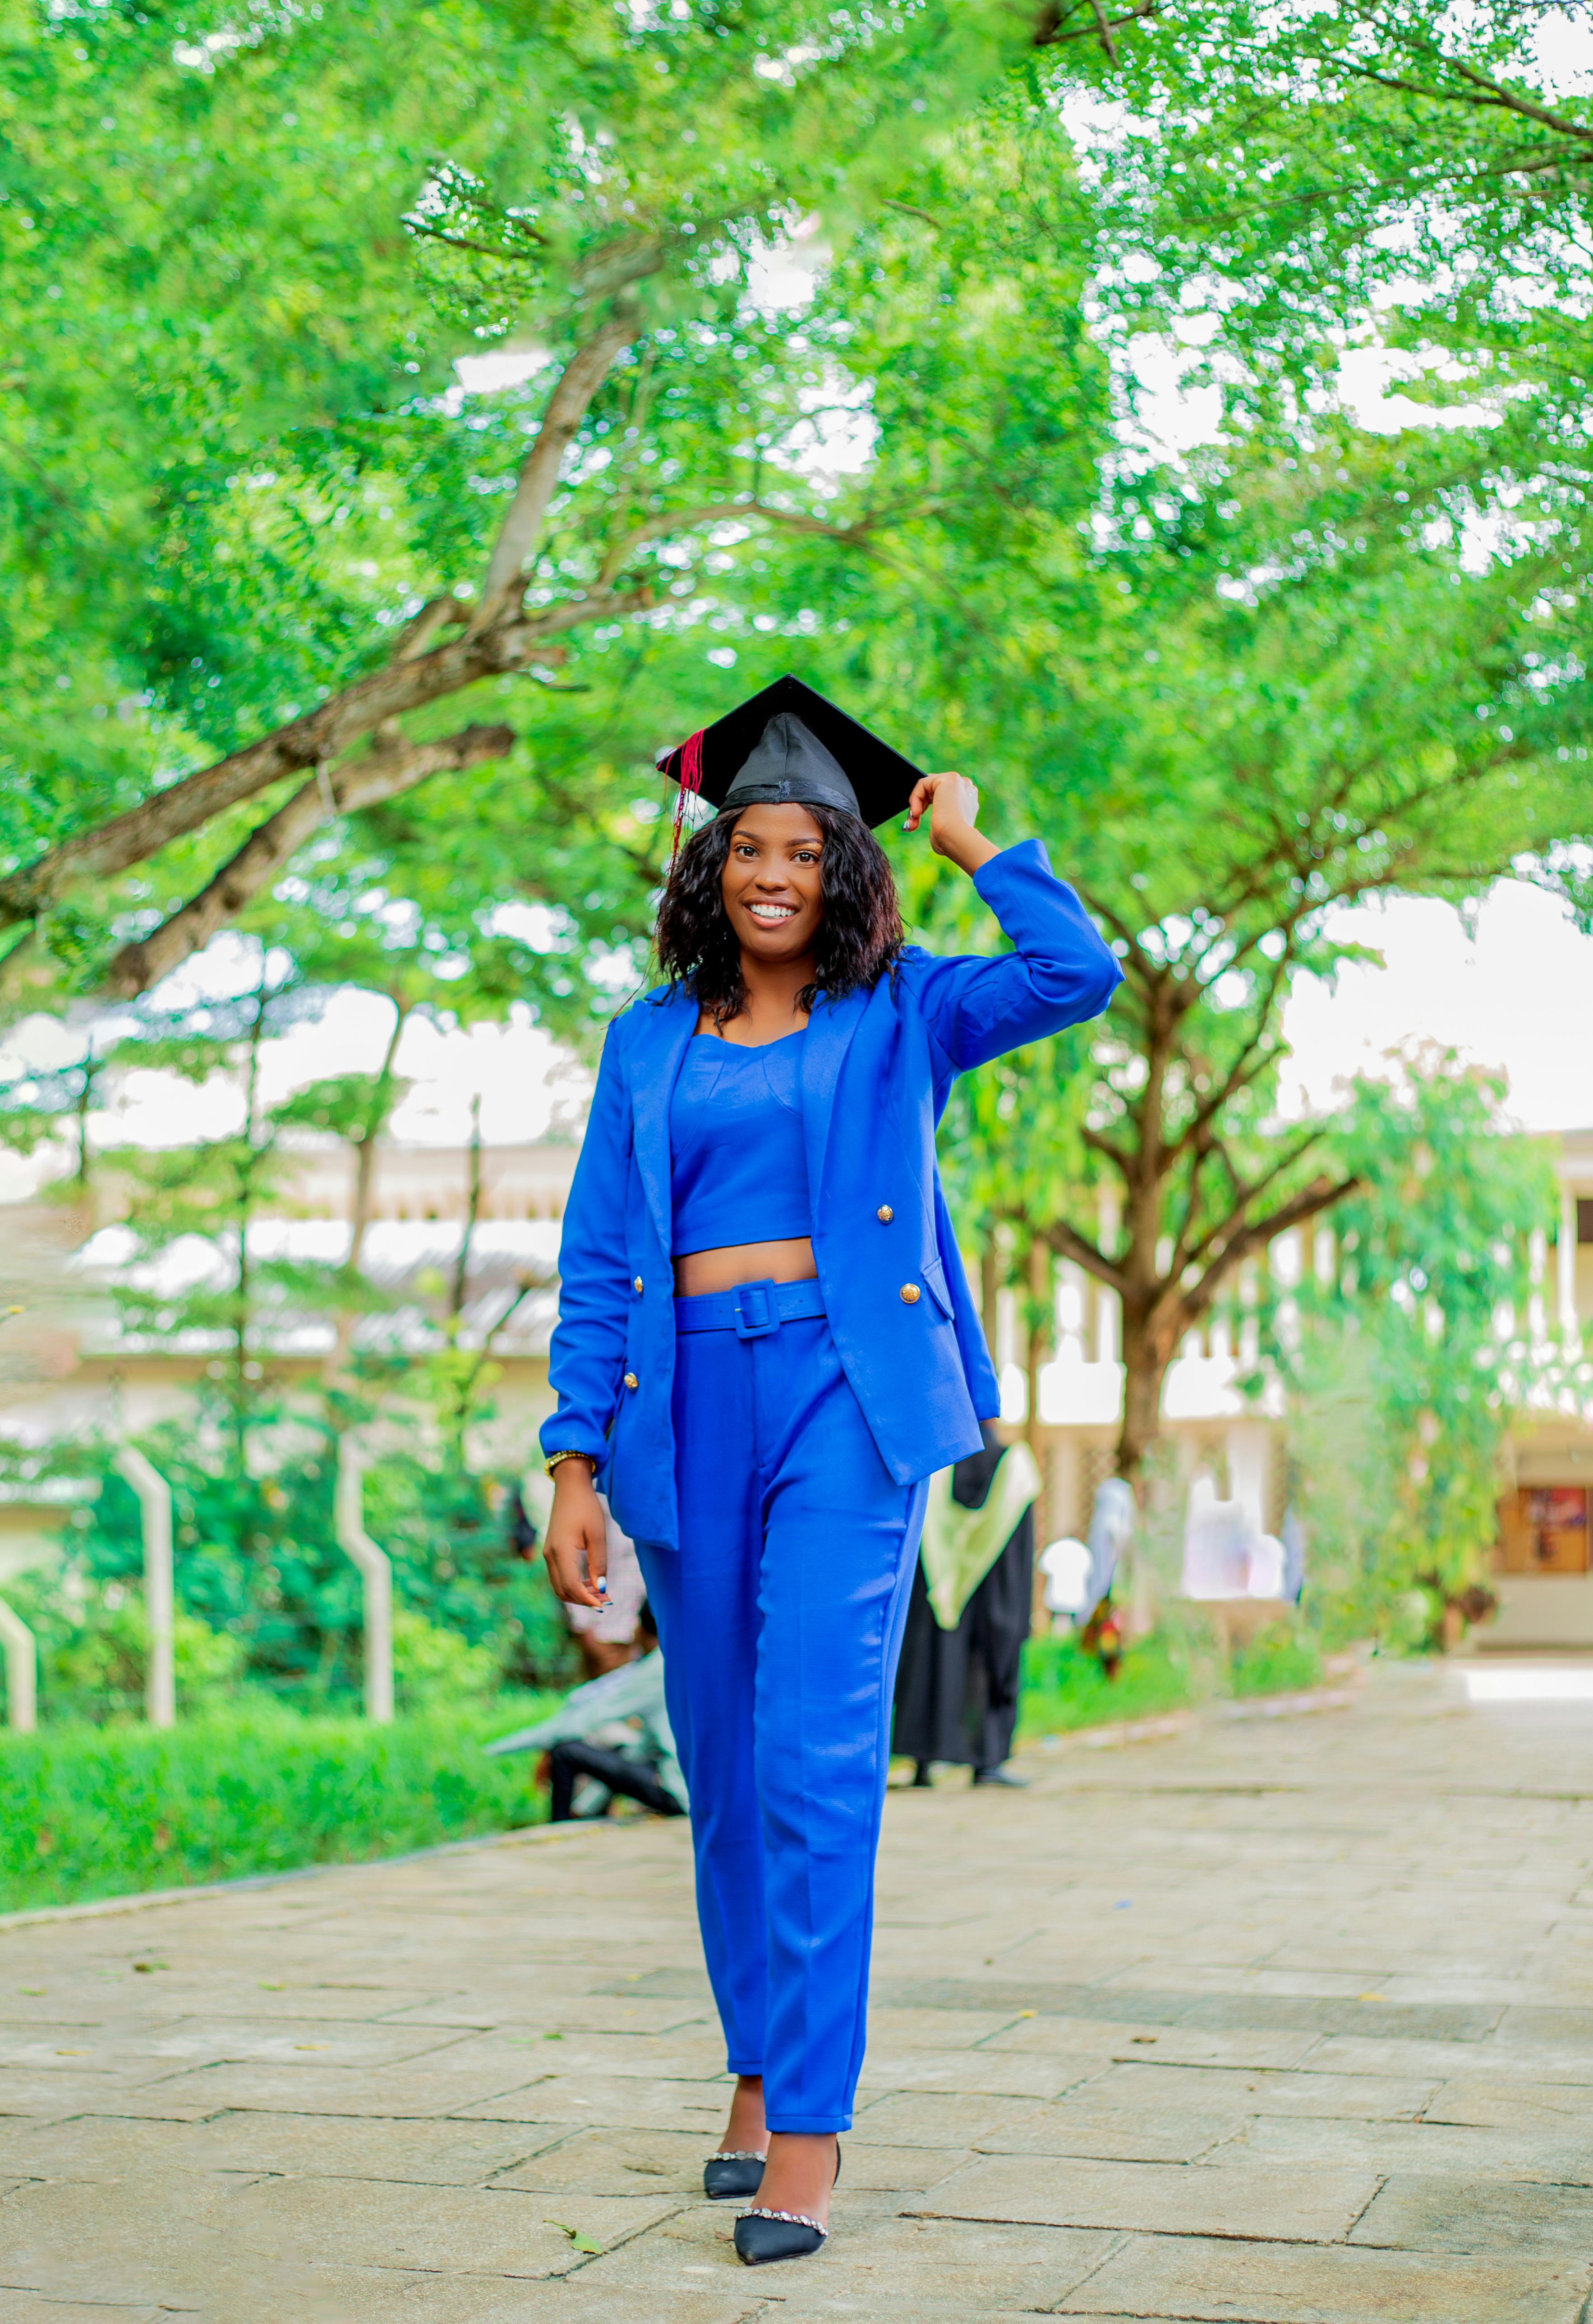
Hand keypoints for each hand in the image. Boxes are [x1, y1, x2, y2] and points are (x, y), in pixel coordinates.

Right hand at [542, 1459, 607, 1609]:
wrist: (570, 1487)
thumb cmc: (586, 1507)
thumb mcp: (597, 1534)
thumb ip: (599, 1562)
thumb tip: (601, 1588)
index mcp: (561, 1551)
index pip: (571, 1586)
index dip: (587, 1599)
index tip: (604, 1605)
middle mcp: (550, 1555)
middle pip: (563, 1591)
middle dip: (583, 1600)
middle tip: (606, 1601)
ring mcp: (548, 1554)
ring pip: (560, 1586)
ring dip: (579, 1594)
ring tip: (601, 1593)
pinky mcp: (551, 1551)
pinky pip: (559, 1576)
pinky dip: (573, 1584)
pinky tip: (591, 1582)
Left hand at [904, 771, 998, 874]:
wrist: (958, 839)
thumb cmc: (950, 841)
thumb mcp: (941, 828)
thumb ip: (935, 818)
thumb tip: (915, 821)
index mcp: (967, 800)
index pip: (941, 794)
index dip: (926, 805)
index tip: (916, 821)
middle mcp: (966, 788)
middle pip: (932, 788)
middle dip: (919, 805)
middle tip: (911, 824)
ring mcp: (959, 781)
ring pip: (926, 786)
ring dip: (915, 804)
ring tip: (912, 822)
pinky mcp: (949, 778)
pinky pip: (923, 783)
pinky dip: (915, 798)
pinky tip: (916, 813)